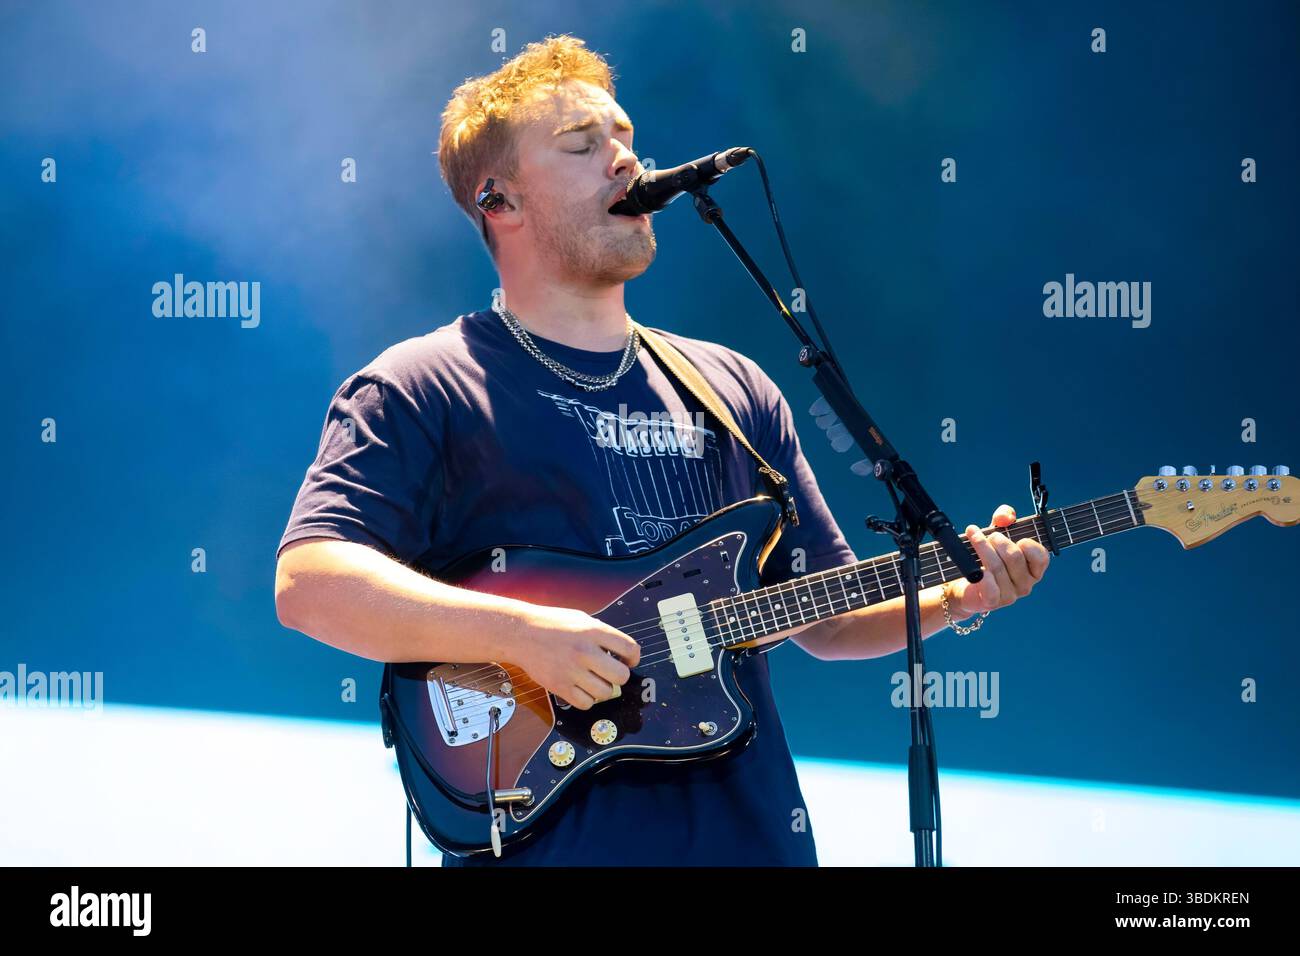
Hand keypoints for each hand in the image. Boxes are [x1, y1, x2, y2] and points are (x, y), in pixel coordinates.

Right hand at [511, 606, 640, 710]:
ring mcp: (572, 671)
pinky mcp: (559, 686)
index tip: (629, 661)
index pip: (630, 649)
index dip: (634, 658)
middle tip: (611, 673)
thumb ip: (602, 634)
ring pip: (605, 693)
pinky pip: (586, 703)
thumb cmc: (551, 624)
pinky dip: (587, 699)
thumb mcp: (582, 619)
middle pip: (621, 676)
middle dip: (619, 676)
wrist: (521, 633)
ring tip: (594, 680)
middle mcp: (585, 651)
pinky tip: (582, 688)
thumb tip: (623, 652)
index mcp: (593, 631)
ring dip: (603, 689)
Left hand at [948, 504, 1049, 615]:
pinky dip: (981, 573)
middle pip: (1014, 556)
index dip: (1027, 543)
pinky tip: (974, 566)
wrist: (964, 585)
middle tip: (989, 535)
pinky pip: (989, 586)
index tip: (1014, 537)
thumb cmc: (986, 558)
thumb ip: (1005, 518)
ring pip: (996, 566)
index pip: (1041, 556)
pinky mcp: (992, 602)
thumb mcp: (997, 533)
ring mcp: (1010, 595)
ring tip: (973, 536)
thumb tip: (1005, 516)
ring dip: (982, 547)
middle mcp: (1025, 584)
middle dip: (998, 540)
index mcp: (1033, 570)